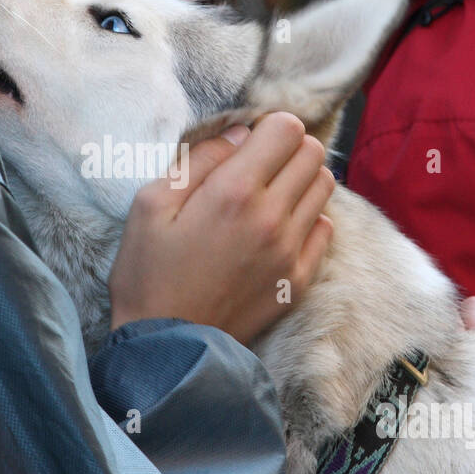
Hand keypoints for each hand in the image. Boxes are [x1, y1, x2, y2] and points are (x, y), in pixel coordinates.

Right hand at [108, 112, 334, 346]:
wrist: (168, 346)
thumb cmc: (149, 274)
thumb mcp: (150, 205)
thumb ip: (198, 161)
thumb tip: (238, 136)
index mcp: (235, 192)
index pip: (287, 128)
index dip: (267, 127)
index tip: (246, 143)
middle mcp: (273, 217)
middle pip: (312, 153)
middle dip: (286, 148)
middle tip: (257, 166)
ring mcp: (291, 251)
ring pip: (324, 187)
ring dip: (300, 180)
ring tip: (268, 195)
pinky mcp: (299, 279)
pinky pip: (325, 229)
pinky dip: (306, 218)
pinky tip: (275, 228)